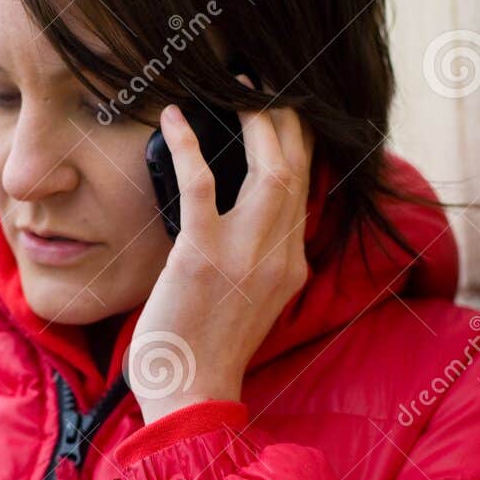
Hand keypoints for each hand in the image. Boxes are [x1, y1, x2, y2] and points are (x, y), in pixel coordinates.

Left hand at [128, 75, 314, 424]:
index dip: (298, 140)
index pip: (307, 186)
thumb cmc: (203, 353)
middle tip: (257, 81)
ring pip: (270, 165)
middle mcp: (281, 255)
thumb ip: (254, 259)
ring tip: (232, 86)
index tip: (281, 109)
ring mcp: (246, 256)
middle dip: (283, 114)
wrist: (190, 398)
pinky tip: (173, 118)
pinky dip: (189, 144)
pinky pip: (200, 185)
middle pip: (298, 164)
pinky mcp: (202, 258)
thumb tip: (232, 216)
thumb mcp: (248, 302)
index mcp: (292, 265)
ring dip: (255, 118)